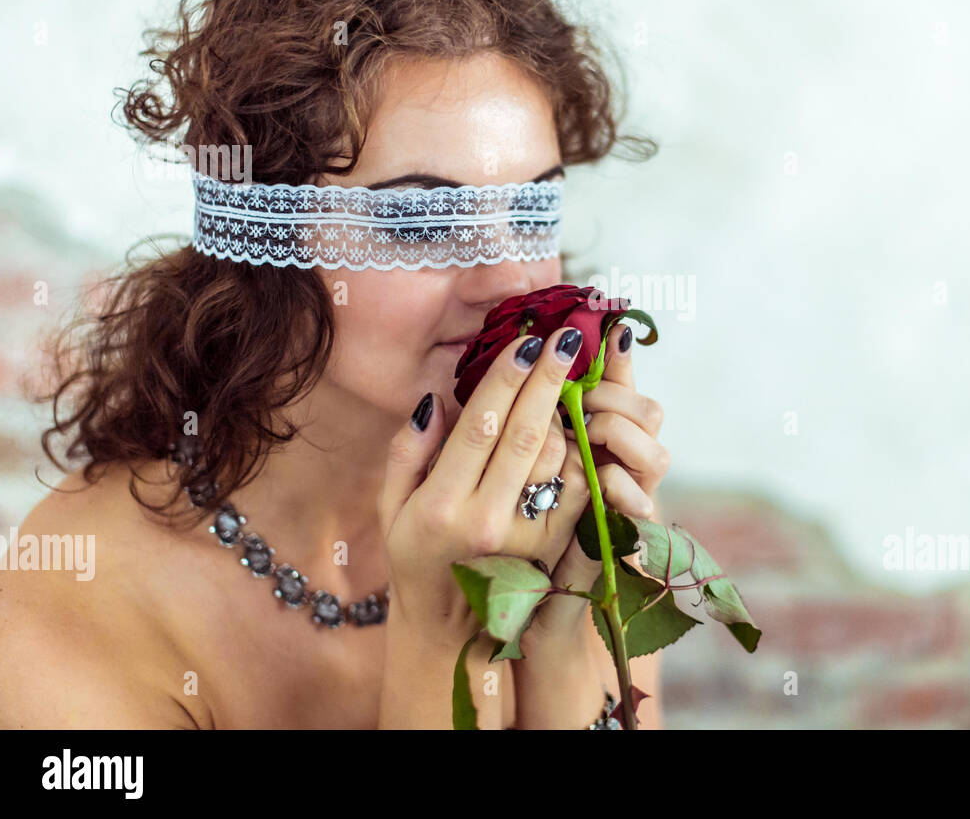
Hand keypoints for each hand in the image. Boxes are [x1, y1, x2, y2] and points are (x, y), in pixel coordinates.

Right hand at [375, 325, 647, 650]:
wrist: (450, 630)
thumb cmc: (415, 557)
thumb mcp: (391, 507)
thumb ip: (407, 453)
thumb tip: (436, 400)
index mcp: (440, 507)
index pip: (479, 427)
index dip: (505, 380)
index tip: (524, 342)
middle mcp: (487, 521)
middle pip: (526, 435)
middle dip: (547, 380)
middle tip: (563, 340)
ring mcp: (526, 539)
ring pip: (557, 458)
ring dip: (566, 412)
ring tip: (568, 378)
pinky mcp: (555, 550)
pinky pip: (576, 487)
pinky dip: (578, 451)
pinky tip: (575, 425)